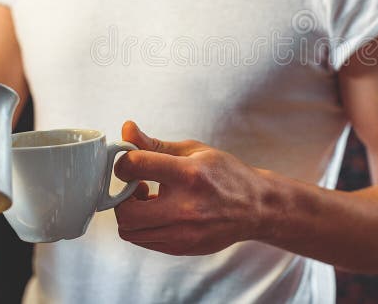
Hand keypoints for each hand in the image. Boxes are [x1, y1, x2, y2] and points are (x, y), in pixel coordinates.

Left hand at [114, 121, 268, 255]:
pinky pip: (144, 241)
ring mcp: (183, 233)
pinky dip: (143, 227)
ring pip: (129, 231)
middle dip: (122, 196)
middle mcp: (184, 207)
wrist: (256, 207)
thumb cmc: (225, 175)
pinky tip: (158, 213)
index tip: (131, 162)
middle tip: (136, 186)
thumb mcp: (194, 151)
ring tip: (148, 200)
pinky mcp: (181, 248)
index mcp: (188, 174)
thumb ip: (154, 144)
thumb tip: (126, 129)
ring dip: (131, 214)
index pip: (135, 165)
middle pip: (125, 210)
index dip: (124, 161)